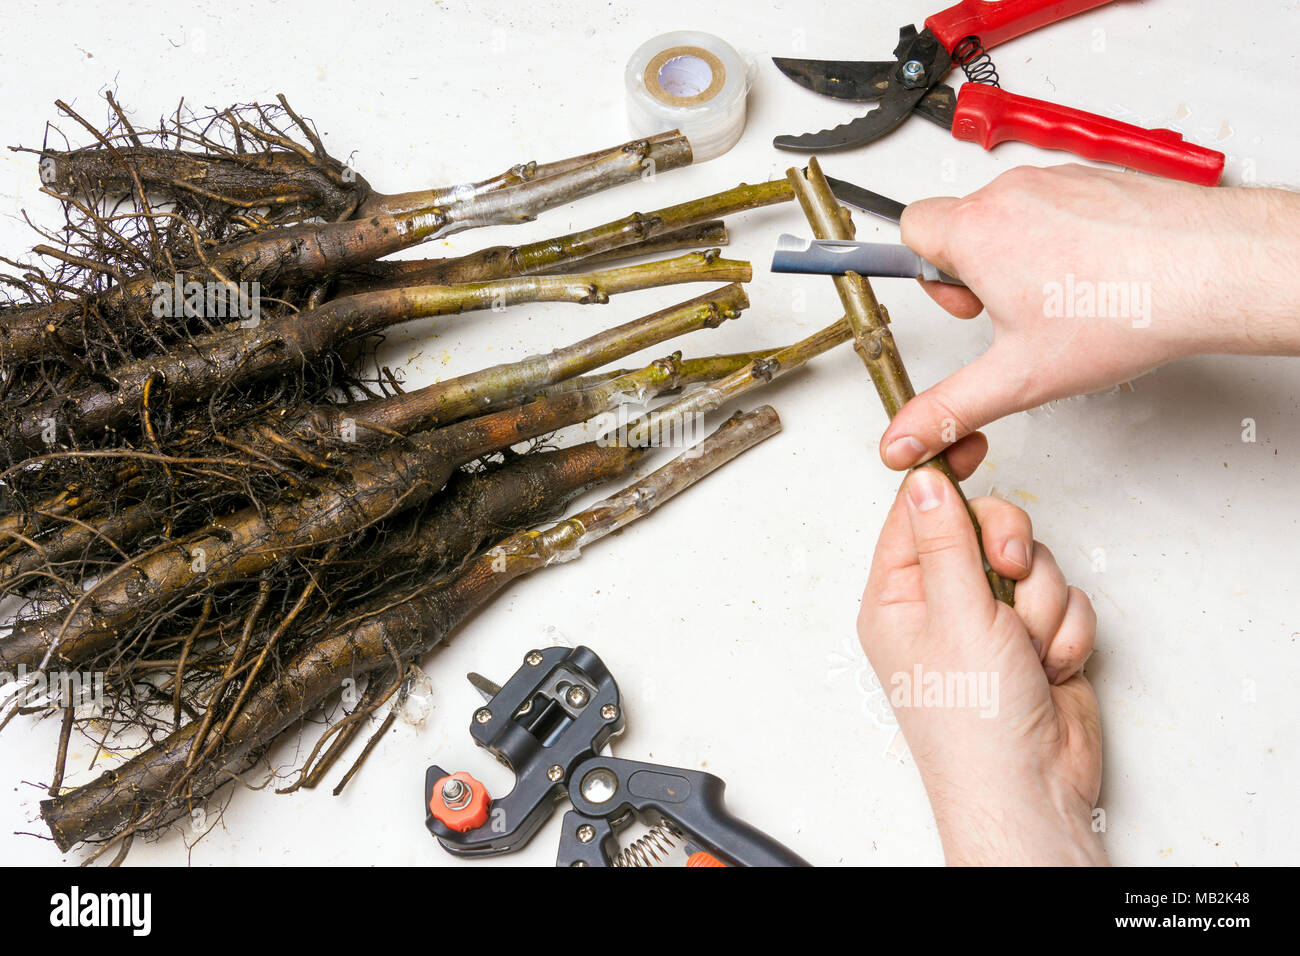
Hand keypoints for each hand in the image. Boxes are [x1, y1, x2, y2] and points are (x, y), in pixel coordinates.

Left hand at [858, 446, 1105, 864]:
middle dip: (1009, 549)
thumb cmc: (974, 721)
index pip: (915, 514)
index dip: (944, 478)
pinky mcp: (1033, 639)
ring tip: (1025, 646)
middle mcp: (940, 605)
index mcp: (897, 598)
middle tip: (1009, 571)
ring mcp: (989, 622)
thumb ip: (945, 539)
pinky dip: (1064, 630)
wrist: (1032, 786)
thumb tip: (923, 479)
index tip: (970, 442)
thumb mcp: (953, 613)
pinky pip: (1062, 599)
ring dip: (1040, 602)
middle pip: (982, 528)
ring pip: (1032, 563)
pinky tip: (1049, 666)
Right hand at [880, 164, 1299, 469]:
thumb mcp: (1018, 377)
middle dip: (973, 273)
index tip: (948, 301)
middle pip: (959, 225)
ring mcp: (1059, 181)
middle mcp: (1013, 193)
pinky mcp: (1098, 182)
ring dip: (1019, 256)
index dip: (924, 273)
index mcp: (978, 232)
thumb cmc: (1127, 307)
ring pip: (1010, 217)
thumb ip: (948, 409)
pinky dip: (1063, 241)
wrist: (1214, 271)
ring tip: (1059, 302)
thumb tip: (905, 435)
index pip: (910, 228)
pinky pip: (1056, 208)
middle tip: (1009, 315)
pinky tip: (1093, 281)